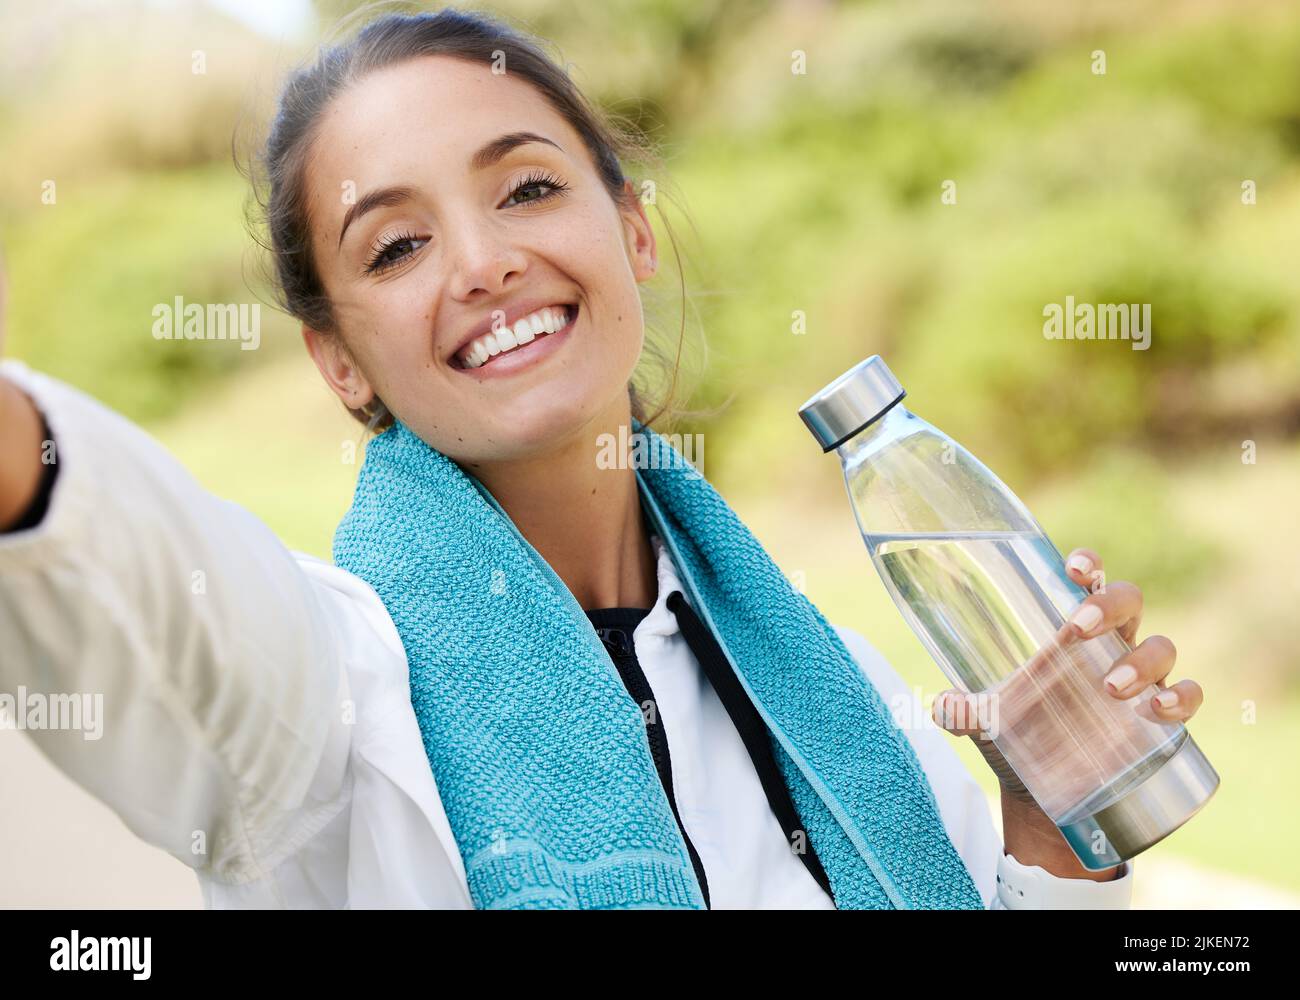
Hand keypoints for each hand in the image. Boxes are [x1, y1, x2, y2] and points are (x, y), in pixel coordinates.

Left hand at [931, 545, 1204, 804]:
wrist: (1045, 793)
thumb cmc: (1019, 733)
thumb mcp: (988, 721)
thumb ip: (964, 711)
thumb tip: (944, 706)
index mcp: (1071, 628)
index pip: (1086, 580)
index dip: (1087, 564)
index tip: (1073, 569)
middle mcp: (1111, 643)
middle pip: (1128, 600)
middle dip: (1108, 606)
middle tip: (1076, 629)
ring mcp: (1142, 678)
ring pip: (1161, 646)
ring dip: (1141, 661)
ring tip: (1110, 688)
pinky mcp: (1164, 717)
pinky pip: (1190, 695)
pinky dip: (1182, 697)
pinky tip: (1159, 710)